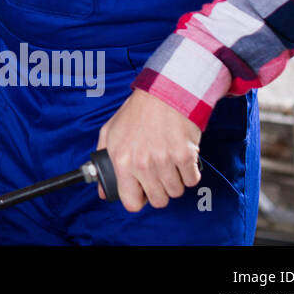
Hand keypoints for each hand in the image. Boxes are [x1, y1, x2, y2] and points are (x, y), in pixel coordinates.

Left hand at [97, 89, 201, 211]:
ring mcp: (164, 160)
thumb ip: (103, 160)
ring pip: (176, 191)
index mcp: (121, 159)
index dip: (138, 199)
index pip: (131, 201)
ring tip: (169, 161)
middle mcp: (142, 163)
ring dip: (175, 180)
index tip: (142, 191)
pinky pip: (192, 180)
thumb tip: (102, 190)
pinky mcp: (185, 155)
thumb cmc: (137, 111)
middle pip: (158, 200)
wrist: (164, 92)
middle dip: (159, 190)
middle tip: (158, 173)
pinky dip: (189, 172)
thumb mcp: (110, 132)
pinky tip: (181, 157)